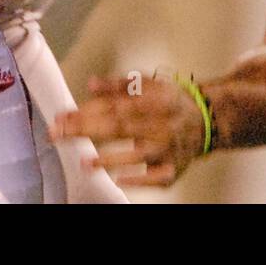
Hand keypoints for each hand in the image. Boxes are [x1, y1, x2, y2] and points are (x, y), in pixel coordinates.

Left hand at [51, 73, 202, 186]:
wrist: (207, 120)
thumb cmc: (169, 100)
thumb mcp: (149, 84)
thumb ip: (119, 84)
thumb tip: (91, 84)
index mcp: (154, 100)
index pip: (114, 106)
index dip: (87, 111)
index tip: (62, 117)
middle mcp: (161, 124)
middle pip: (120, 128)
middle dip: (86, 130)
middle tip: (58, 134)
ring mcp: (168, 149)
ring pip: (138, 155)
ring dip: (111, 159)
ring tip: (85, 163)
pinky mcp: (174, 169)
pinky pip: (157, 178)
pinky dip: (140, 180)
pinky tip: (119, 180)